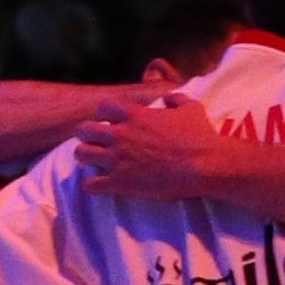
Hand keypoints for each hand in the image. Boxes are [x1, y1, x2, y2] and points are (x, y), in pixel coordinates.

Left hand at [68, 97, 243, 201]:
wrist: (203, 165)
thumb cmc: (199, 136)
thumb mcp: (191, 108)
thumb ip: (176, 99)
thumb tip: (168, 98)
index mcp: (134, 115)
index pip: (103, 108)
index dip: (104, 116)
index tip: (111, 123)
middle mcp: (120, 135)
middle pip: (84, 130)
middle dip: (86, 136)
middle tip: (95, 143)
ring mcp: (117, 159)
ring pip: (82, 155)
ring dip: (85, 158)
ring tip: (93, 164)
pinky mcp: (120, 182)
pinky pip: (91, 185)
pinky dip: (92, 186)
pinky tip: (100, 187)